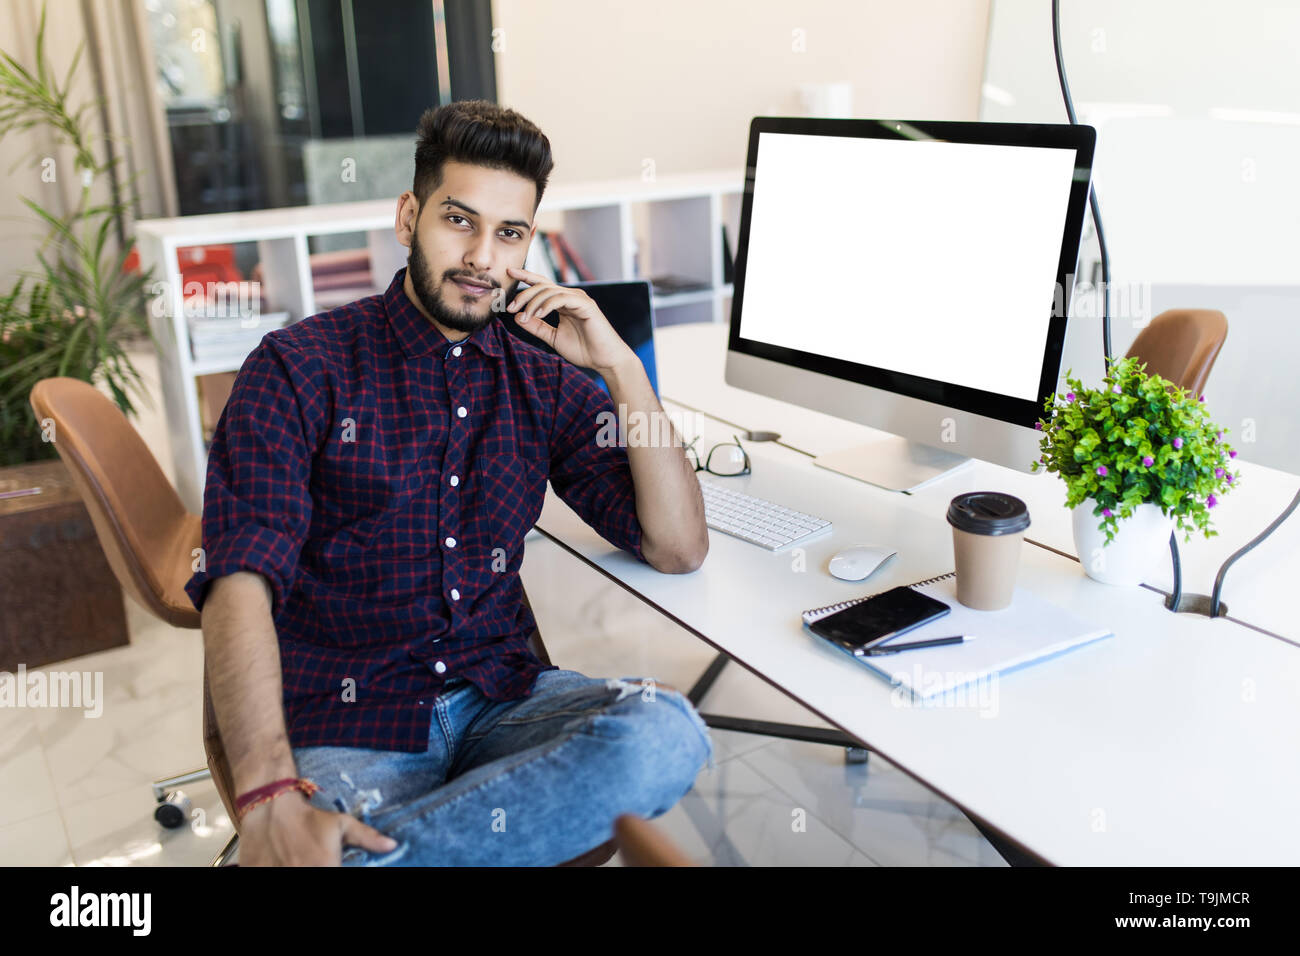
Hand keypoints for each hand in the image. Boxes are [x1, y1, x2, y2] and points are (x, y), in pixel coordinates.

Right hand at [237, 791, 397, 865]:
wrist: (269, 810)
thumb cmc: (309, 818)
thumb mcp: (340, 825)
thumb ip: (367, 838)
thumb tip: (392, 845)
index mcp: (325, 868)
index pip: (338, 875)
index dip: (336, 870)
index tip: (333, 865)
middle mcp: (302, 873)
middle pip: (318, 877)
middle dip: (319, 871)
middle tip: (315, 862)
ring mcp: (277, 875)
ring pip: (292, 881)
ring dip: (302, 870)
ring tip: (301, 861)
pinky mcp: (257, 874)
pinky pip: (268, 878)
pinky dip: (280, 871)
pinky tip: (285, 863)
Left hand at [505, 267, 635, 373]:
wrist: (604, 360)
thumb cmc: (583, 350)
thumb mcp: (553, 337)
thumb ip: (537, 326)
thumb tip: (517, 316)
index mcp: (563, 302)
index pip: (542, 285)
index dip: (526, 277)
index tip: (509, 273)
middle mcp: (571, 297)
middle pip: (542, 286)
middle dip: (524, 294)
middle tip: (510, 306)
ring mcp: (579, 299)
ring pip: (549, 291)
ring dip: (533, 303)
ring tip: (524, 316)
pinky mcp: (586, 305)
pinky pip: (561, 298)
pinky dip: (547, 305)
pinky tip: (538, 314)